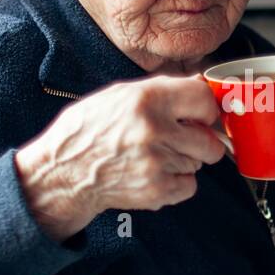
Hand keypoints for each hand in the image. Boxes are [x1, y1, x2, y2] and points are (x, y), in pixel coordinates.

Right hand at [14, 74, 227, 241]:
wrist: (64, 172)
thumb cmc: (89, 130)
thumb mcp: (119, 95)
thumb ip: (162, 90)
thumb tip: (200, 84)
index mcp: (147, 99)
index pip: (204, 98)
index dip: (206, 108)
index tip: (201, 114)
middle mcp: (155, 130)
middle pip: (210, 140)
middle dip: (201, 140)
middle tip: (185, 139)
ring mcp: (157, 163)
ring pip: (198, 163)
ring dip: (184, 160)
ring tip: (155, 155)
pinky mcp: (156, 190)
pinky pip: (190, 185)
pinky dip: (178, 182)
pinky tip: (155, 172)